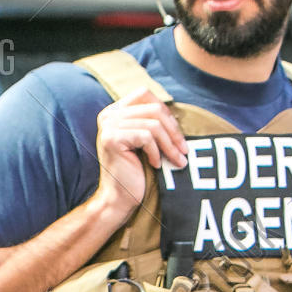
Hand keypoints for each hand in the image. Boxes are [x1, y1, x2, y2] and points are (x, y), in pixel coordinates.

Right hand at [90, 86, 187, 225]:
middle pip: (153, 109)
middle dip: (174, 131)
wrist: (120, 197)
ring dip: (170, 145)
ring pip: (153, 125)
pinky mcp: (111, 138)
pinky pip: (146, 137)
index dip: (165, 110)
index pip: (144, 94)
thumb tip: (178, 110)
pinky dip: (156, 152)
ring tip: (177, 160)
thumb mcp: (145, 140)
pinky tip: (156, 164)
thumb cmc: (136, 169)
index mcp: (114, 111)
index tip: (175, 133)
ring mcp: (107, 126)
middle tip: (184, 150)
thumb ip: (152, 120)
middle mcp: (108, 115)